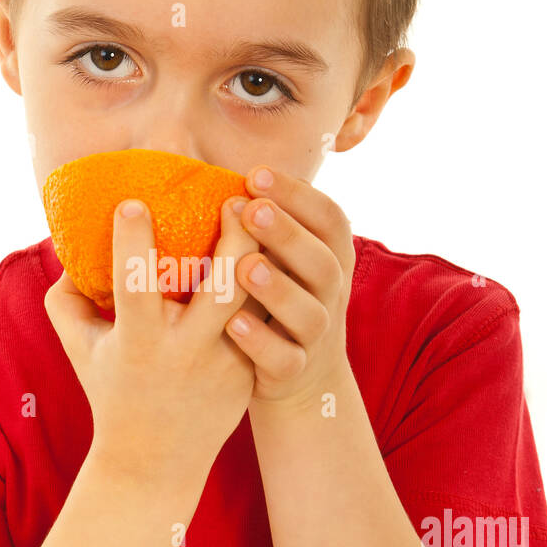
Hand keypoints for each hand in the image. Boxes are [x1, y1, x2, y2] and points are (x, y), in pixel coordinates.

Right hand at [44, 196, 268, 479]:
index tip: (135, 202)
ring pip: (256, 300)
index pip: (134, 283)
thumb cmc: (112, 392)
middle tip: (236, 198)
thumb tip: (71, 250)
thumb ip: (66, 299)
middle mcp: (186, 350)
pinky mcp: (250, 371)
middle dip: (235, 237)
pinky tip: (276, 253)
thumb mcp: (79, 348)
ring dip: (263, 255)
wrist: (154, 462)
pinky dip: (273, 285)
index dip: (133, 241)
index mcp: (138, 341)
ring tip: (266, 218)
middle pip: (221, 286)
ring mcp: (225, 362)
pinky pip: (269, 319)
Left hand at [223, 165, 355, 411]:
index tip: (256, 174)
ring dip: (278, 287)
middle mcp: (330, 293)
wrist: (300, 378)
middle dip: (289, 234)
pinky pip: (284, 358)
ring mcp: (316, 335)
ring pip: (309, 313)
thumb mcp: (283, 258)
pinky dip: (262, 342)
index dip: (299, 195)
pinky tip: (233, 324)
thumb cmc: (276, 300)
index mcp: (329, 256)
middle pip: (322, 262)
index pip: (328, 218)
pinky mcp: (294, 370)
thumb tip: (215, 168)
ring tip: (244, 266)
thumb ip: (265, 223)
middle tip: (252, 210)